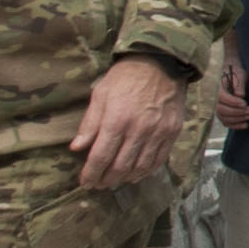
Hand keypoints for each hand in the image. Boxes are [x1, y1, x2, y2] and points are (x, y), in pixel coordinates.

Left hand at [74, 54, 187, 191]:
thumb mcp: (100, 94)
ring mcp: (158, 133)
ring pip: (140, 167)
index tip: (85, 183)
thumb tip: (76, 147)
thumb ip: (89, 123)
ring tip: (115, 181)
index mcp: (116, 120)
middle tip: (99, 184)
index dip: (91, 174)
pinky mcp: (172, 132)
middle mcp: (138, 130)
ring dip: (125, 178)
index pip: (101, 157)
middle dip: (106, 180)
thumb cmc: (125, 77)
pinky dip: (146, 171)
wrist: (160, 62)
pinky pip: (159, 160)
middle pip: (120, 167)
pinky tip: (137, 174)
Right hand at [212, 56, 248, 130]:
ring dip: (238, 119)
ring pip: (224, 118)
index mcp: (217, 87)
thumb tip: (240, 95)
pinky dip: (235, 126)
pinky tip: (246, 124)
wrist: (233, 77)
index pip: (222, 97)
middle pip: (221, 110)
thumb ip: (239, 84)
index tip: (244, 103)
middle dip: (237, 112)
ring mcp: (218, 108)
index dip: (232, 102)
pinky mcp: (223, 114)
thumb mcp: (240, 75)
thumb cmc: (236, 74)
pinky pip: (226, 123)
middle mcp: (215, 99)